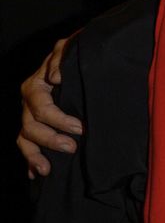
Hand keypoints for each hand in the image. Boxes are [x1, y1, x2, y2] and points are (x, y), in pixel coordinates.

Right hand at [16, 38, 80, 177]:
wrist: (82, 61)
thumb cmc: (76, 56)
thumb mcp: (70, 49)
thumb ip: (61, 58)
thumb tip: (55, 77)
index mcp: (35, 86)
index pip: (41, 108)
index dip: (58, 120)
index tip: (79, 128)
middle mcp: (29, 103)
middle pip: (30, 126)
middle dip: (49, 140)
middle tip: (72, 148)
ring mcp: (30, 116)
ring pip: (25, 139)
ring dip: (34, 155)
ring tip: (46, 170)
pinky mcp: (37, 126)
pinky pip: (27, 145)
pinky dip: (30, 160)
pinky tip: (35, 173)